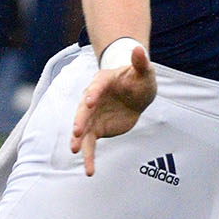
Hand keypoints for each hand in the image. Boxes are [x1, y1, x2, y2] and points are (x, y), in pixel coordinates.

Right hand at [70, 46, 156, 175]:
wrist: (135, 93)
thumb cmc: (138, 79)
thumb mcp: (143, 71)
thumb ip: (140, 62)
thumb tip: (139, 49)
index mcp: (102, 82)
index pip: (96, 86)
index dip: (93, 93)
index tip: (89, 100)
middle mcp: (92, 99)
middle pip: (84, 110)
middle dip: (80, 120)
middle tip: (77, 131)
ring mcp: (92, 115)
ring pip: (83, 129)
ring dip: (79, 140)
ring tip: (75, 151)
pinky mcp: (97, 129)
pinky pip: (90, 144)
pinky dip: (89, 156)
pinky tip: (89, 170)